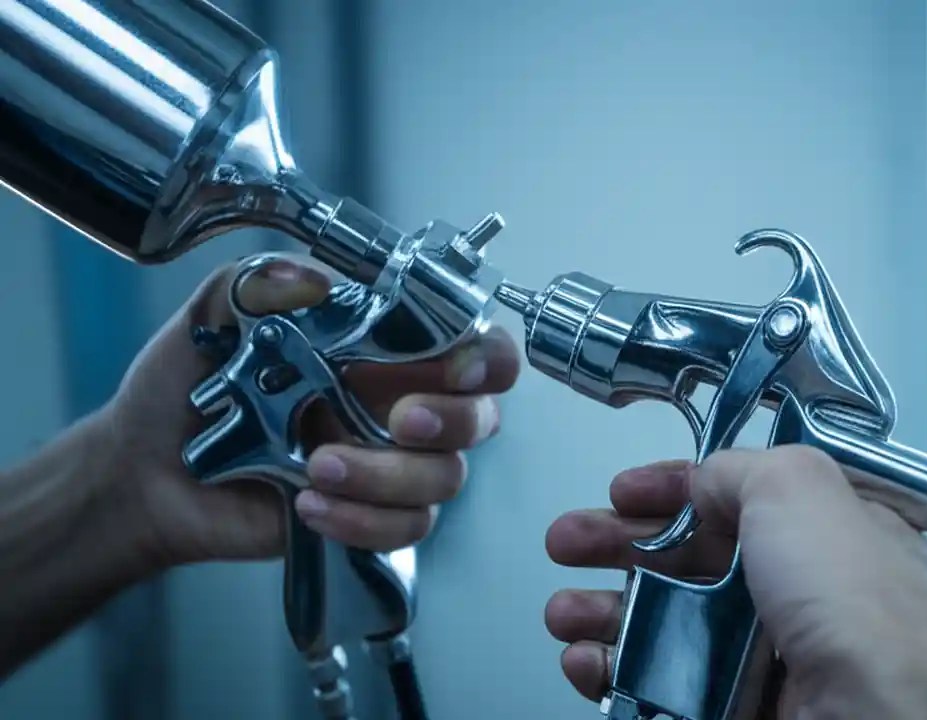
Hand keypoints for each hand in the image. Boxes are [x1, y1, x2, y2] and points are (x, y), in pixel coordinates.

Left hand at [95, 255, 519, 570]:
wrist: (146, 467)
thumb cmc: (190, 384)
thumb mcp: (221, 311)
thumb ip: (269, 281)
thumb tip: (314, 282)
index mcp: (389, 347)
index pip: (477, 347)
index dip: (487, 358)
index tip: (457, 366)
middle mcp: (403, 403)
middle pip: (482, 418)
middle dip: (451, 421)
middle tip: (398, 422)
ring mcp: (391, 464)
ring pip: (444, 479)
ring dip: (386, 477)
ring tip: (314, 468)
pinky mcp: (369, 516)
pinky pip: (405, 528)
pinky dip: (362, 520)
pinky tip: (309, 505)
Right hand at [543, 445, 926, 719]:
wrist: (876, 714)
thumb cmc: (858, 603)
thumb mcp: (794, 486)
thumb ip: (739, 468)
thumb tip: (704, 476)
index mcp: (824, 525)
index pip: (737, 494)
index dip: (673, 486)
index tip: (623, 490)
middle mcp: (803, 588)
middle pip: (690, 557)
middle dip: (618, 546)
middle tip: (568, 544)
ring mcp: (773, 652)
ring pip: (671, 625)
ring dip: (607, 614)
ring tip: (564, 614)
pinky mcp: (744, 706)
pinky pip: (668, 684)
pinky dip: (619, 672)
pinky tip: (587, 663)